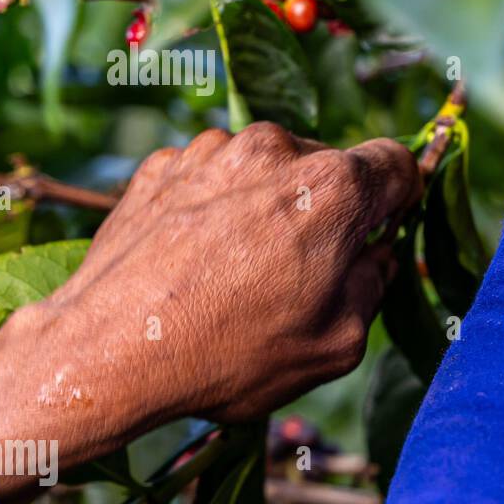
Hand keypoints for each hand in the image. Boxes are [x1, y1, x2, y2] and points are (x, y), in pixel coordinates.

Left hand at [0, 123, 419, 503]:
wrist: (104, 355)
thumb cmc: (230, 354)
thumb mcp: (337, 344)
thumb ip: (375, 288)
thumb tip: (376, 259)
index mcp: (333, 186)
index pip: (396, 163)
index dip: (399, 199)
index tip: (381, 230)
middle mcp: (275, 148)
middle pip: (329, 166)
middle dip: (330, 210)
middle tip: (305, 272)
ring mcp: (211, 151)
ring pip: (267, 170)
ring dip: (270, 206)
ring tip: (241, 272)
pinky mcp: (162, 166)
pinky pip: (213, 179)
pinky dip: (218, 208)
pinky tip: (198, 262)